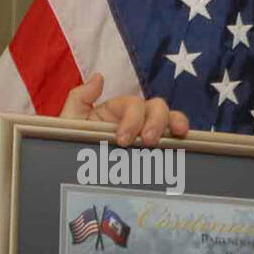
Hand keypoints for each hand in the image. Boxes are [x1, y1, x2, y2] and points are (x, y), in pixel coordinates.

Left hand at [60, 73, 188, 146]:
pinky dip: (183, 138)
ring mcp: (148, 133)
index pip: (133, 104)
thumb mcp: (69, 123)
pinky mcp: (157, 152)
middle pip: (156, 108)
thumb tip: (99, 77)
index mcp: (117, 111)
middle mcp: (136, 119)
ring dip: (173, 125)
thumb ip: (79, 99)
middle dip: (155, 122)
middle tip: (147, 142)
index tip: (122, 140)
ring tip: (176, 137)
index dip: (132, 119)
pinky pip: (175, 140)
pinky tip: (184, 143)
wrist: (77, 176)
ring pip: (169, 119)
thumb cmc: (72, 147)